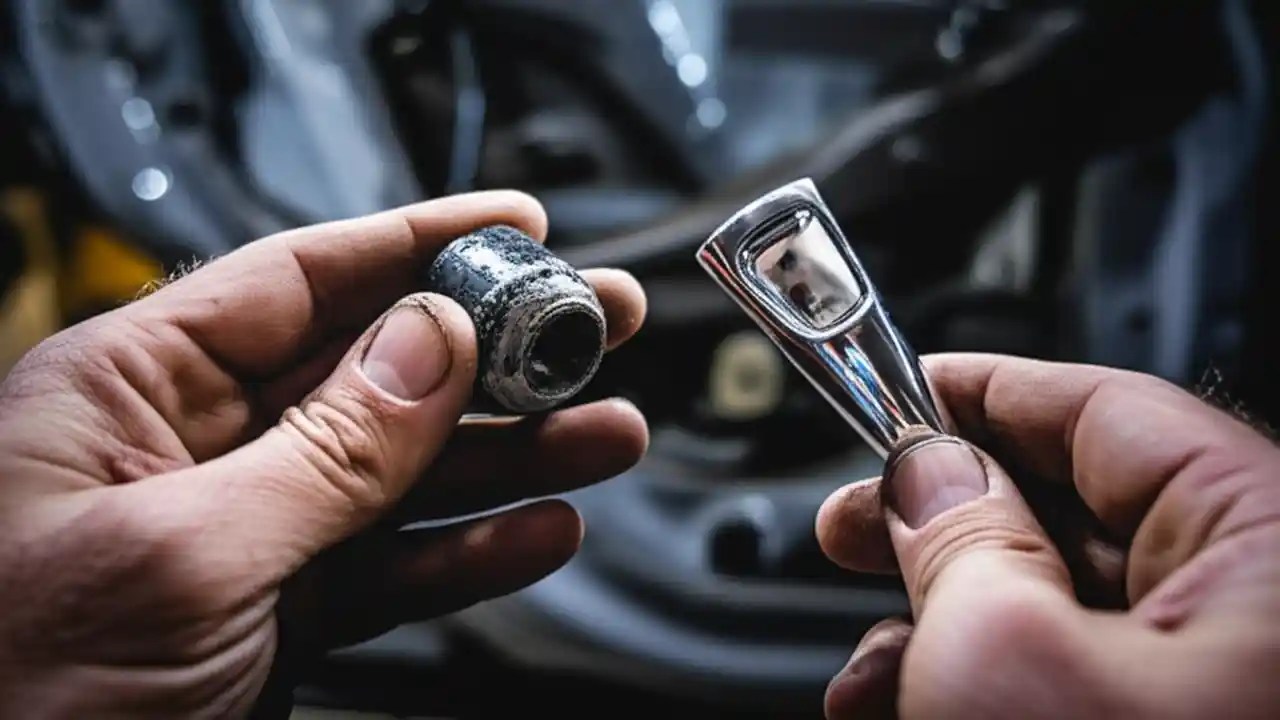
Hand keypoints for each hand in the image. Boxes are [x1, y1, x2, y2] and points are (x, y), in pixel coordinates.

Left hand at [0, 191, 648, 717]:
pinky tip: (537, 531)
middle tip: (593, 326)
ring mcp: (240, 534)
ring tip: (603, 434)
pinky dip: (469, 552)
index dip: (417, 244)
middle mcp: (187, 450)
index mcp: (123, 392)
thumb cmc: (13, 697)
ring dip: (510, 456)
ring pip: (401, 472)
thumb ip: (322, 448)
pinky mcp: (275, 614)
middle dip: (495, 351)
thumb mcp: (183, 554)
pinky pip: (392, 565)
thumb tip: (431, 343)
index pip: (297, 281)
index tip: (513, 225)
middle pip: (373, 371)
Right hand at [816, 353, 1279, 718]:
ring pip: (1061, 607)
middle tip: (855, 524)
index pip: (1112, 411)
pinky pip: (1074, 676)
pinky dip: (981, 681)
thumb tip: (928, 470)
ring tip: (872, 667)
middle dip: (940, 529)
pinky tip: (906, 704)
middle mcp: (1260, 611)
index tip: (896, 391)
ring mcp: (1219, 679)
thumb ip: (959, 535)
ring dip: (941, 626)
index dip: (982, 394)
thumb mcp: (1005, 652)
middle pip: (1074, 513)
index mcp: (1270, 552)